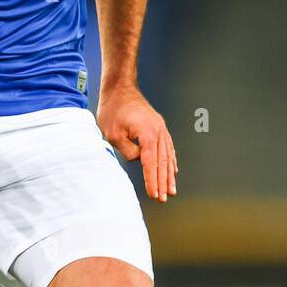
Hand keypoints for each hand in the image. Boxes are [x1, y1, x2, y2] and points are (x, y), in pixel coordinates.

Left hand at [97, 82, 177, 202]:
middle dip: (163, 182)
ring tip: (171, 190)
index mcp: (148, 134)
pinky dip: (171, 160)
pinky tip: (174, 170)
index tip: (154, 195)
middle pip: (162, 162)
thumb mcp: (113, 134)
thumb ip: (128, 151)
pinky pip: (168, 147)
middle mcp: (158, 132)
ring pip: (168, 156)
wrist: (120, 88)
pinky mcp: (158, 126)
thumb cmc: (113, 109)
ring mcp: (160, 128)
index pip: (151, 164)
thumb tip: (139, 159)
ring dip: (169, 174)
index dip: (152, 181)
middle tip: (163, 198)